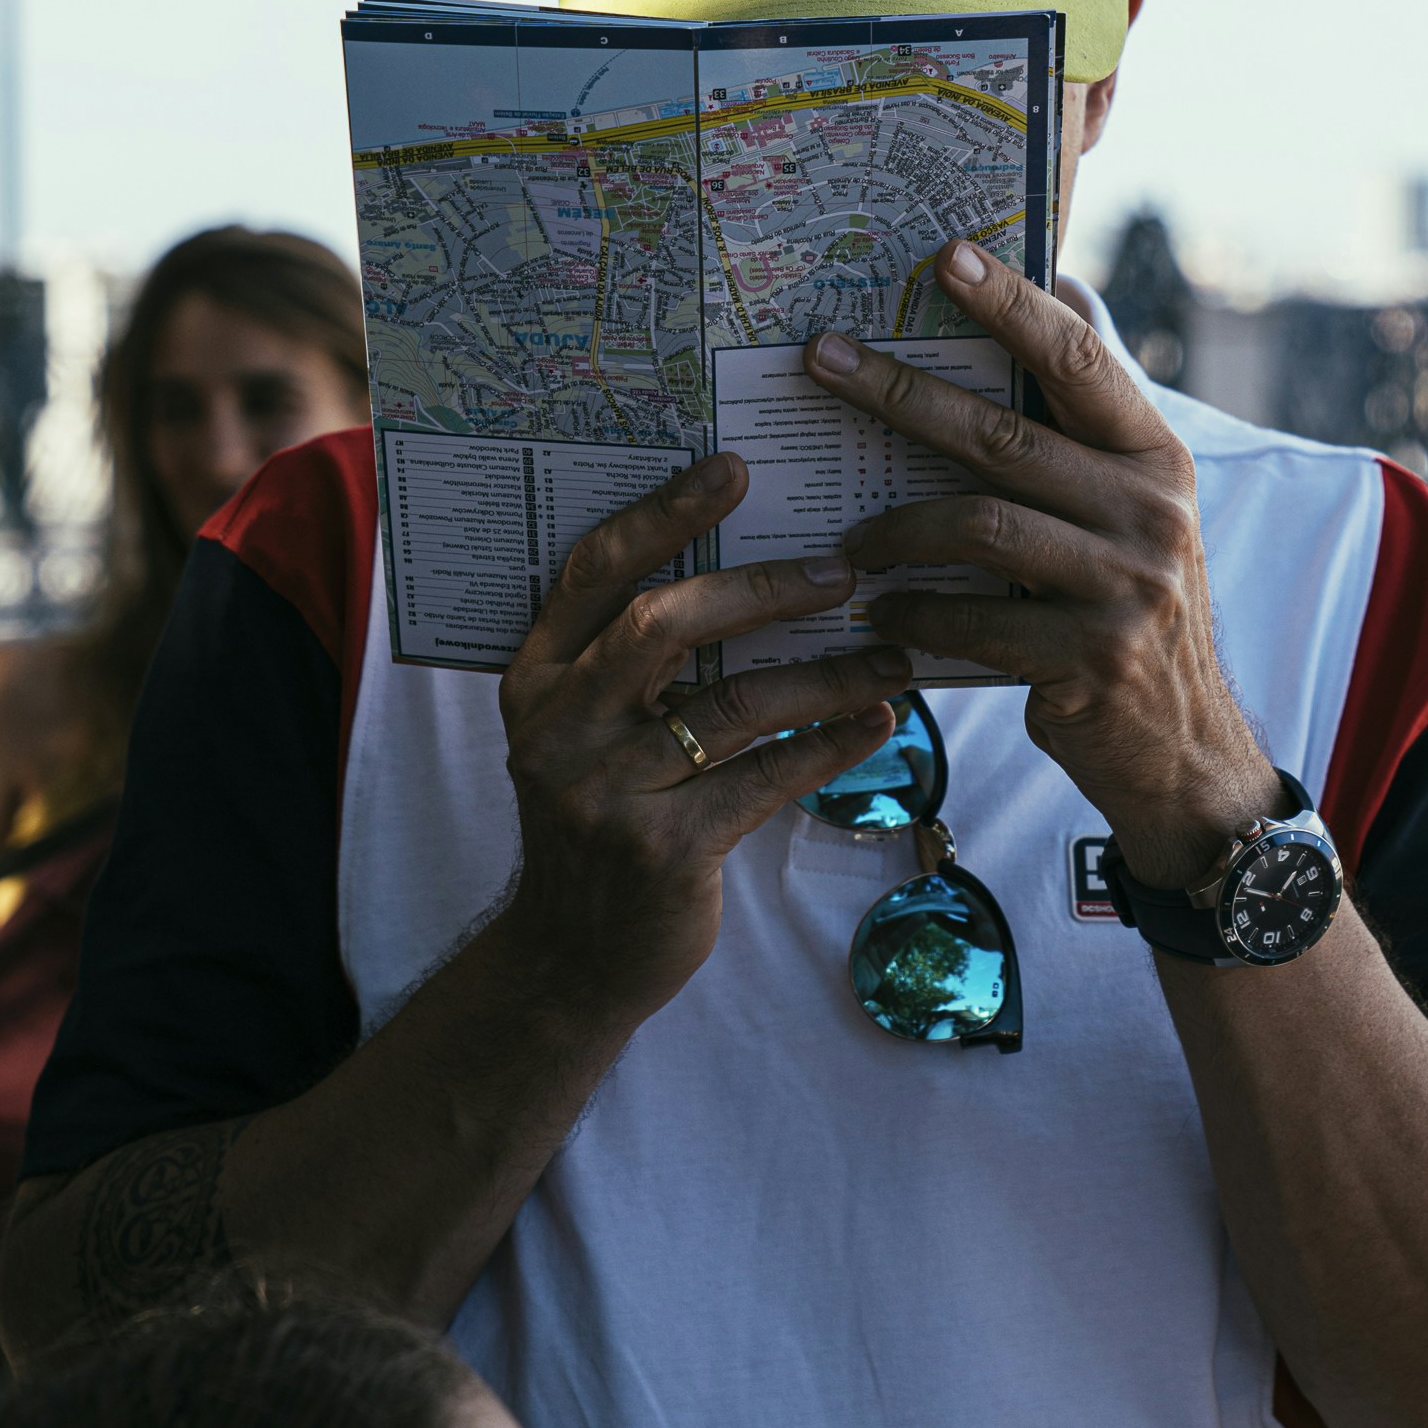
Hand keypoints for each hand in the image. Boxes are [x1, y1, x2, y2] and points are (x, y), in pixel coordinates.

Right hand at [496, 451, 909, 1019]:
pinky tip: (876, 721)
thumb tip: (751, 559)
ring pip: (732, 704)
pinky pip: (764, 777)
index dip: (663, 514)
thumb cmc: (601, 815)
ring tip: (890, 654)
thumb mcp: (586, 728)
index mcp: (537, 676)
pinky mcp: (664, 850)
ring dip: (823, 673)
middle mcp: (561, 726)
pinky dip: (828, 744)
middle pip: (663, 624)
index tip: (732, 469)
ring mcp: (608, 792)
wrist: (572, 958)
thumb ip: (632, 658)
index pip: (596, 571)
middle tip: (841, 570)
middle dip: (760, 588)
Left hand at [805, 244, 1282, 889]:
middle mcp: (1151, 512)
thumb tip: (1059, 292)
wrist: (1184, 752)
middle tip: (823, 359)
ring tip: (847, 536)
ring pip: (980, 527)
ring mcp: (1126, 588)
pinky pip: (975, 621)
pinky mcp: (1090, 660)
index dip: (1013, 305)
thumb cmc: (1128, 607)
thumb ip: (1087, 429)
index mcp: (1156, 457)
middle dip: (901, 394)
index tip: (946, 256)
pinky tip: (878, 611)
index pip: (1080, 361)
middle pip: (1003, 437)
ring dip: (897, 526)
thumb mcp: (1130, 514)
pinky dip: (915, 612)